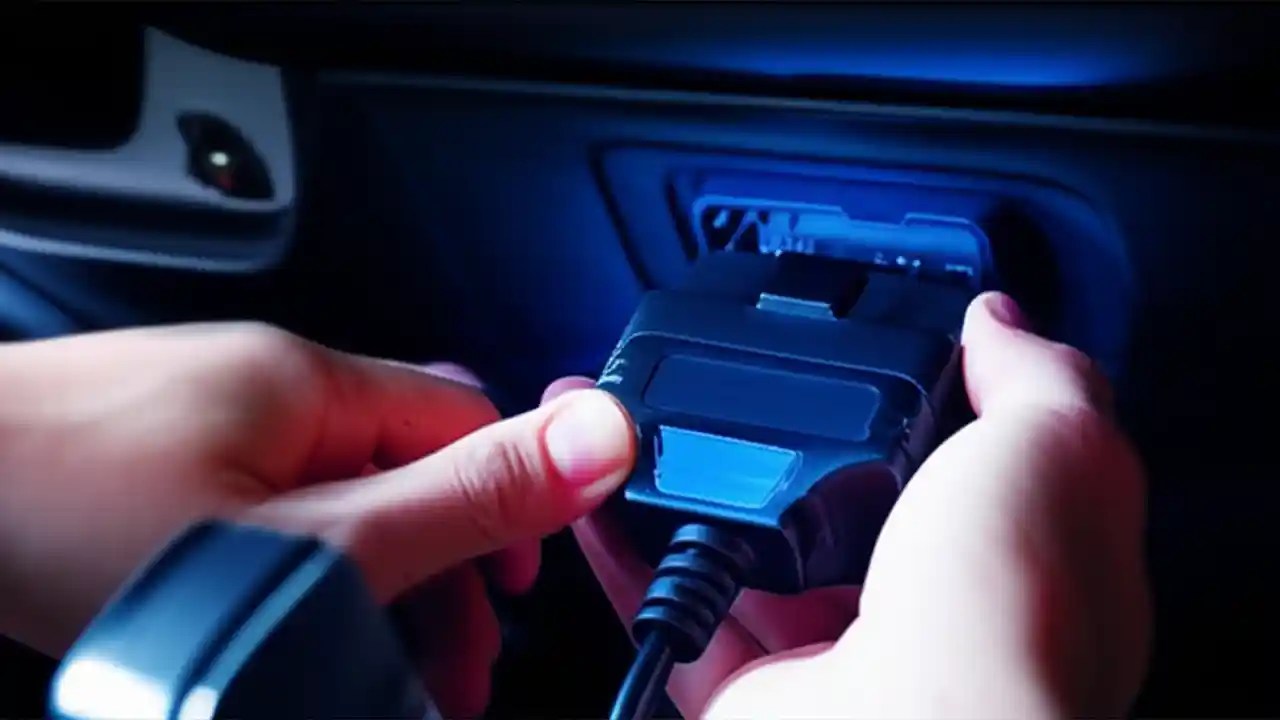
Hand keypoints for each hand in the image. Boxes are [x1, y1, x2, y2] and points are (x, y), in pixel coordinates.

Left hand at [0, 323, 635, 716]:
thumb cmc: (64, 517)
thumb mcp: (309, 541)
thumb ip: (459, 498)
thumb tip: (594, 440)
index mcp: (313, 380)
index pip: (472, 420)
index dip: (517, 500)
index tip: (523, 587)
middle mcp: (261, 379)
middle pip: (406, 460)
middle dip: (444, 558)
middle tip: (450, 656)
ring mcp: (203, 410)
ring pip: (332, 483)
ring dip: (371, 565)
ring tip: (371, 655)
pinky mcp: (153, 446)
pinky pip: (263, 493)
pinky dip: (297, 552)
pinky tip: (277, 606)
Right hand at [568, 292, 1149, 717]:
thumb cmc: (1008, 619)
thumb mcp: (1057, 451)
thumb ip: (1037, 378)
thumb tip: (1002, 321)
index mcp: (1018, 561)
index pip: (969, 468)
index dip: (923, 407)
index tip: (866, 351)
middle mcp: (926, 618)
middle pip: (842, 510)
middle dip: (788, 445)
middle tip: (736, 383)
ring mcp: (835, 661)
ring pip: (750, 556)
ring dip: (692, 485)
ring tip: (649, 418)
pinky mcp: (749, 695)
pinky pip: (674, 608)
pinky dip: (628, 551)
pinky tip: (604, 492)